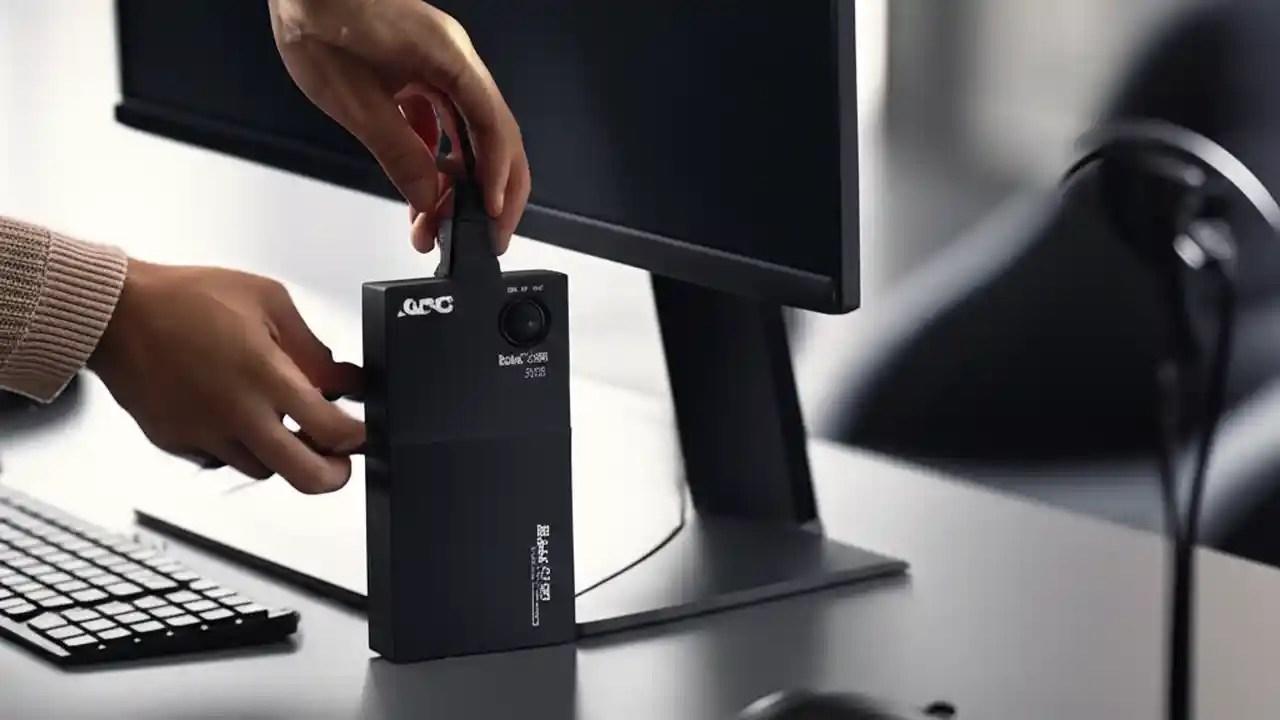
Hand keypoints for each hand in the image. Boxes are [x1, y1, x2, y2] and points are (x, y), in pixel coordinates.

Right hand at [89, 261, 363, 493]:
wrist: (116, 313)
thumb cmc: (186, 299)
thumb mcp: (267, 301)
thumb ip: (310, 346)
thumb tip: (342, 378)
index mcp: (266, 377)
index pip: (333, 431)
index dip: (358, 438)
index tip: (361, 431)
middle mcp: (238, 414)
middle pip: (305, 477)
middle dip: (334, 475)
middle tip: (339, 461)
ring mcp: (206, 434)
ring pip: (263, 471)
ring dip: (282, 456)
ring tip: (285, 427)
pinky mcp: (178, 443)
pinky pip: (222, 459)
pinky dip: (239, 447)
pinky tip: (238, 416)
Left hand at [268, 0, 530, 254]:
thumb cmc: (320, 18)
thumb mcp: (355, 100)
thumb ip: (399, 153)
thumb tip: (428, 198)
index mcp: (448, 59)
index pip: (493, 127)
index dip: (497, 178)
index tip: (490, 218)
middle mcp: (455, 62)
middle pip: (496, 136)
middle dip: (494, 191)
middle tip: (485, 237)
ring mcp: (441, 67)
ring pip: (471, 134)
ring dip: (463, 181)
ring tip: (441, 223)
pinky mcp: (422, 73)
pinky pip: (446, 123)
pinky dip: (441, 160)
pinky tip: (426, 188)